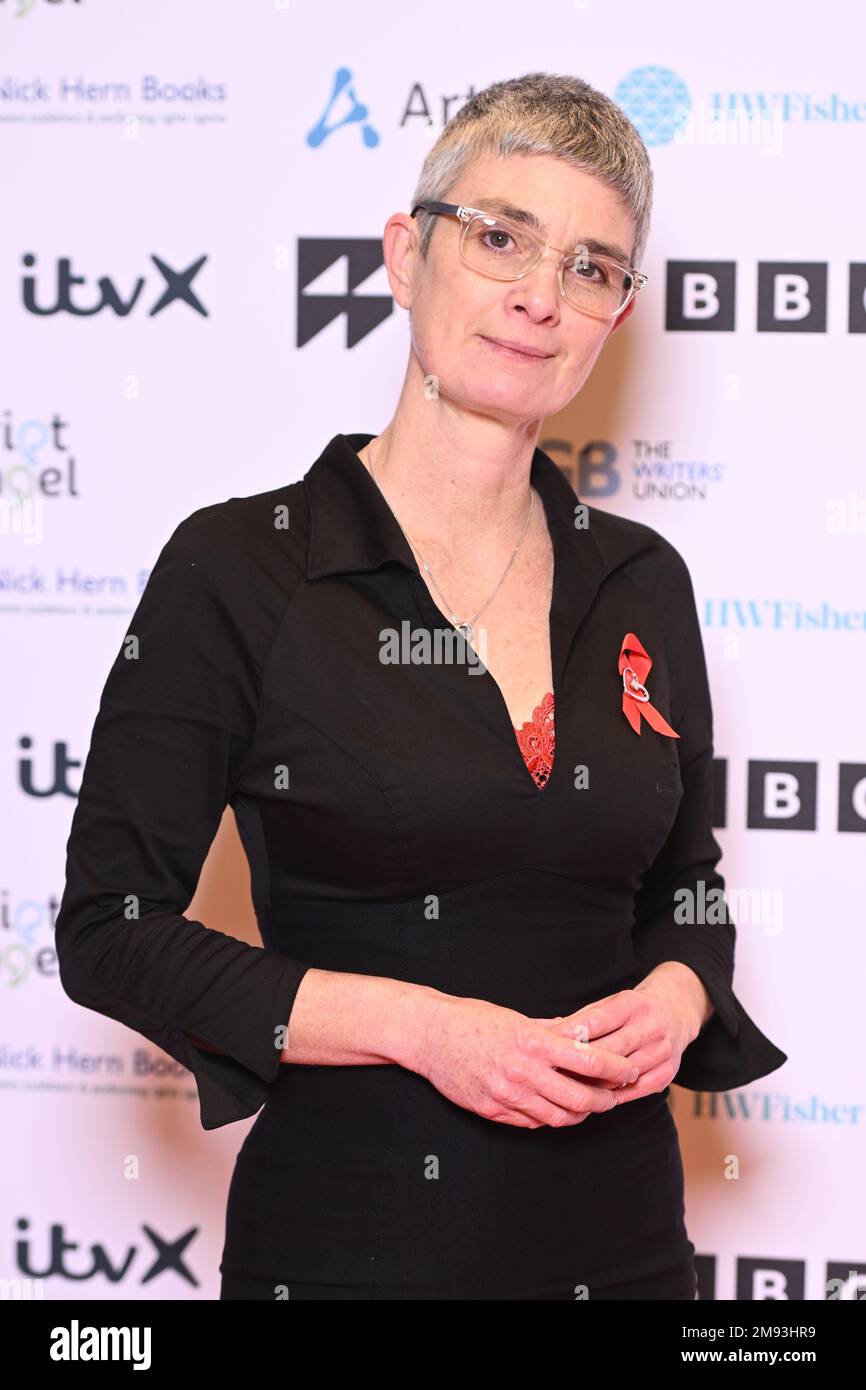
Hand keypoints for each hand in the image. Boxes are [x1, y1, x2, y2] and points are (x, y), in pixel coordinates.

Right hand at [411, 993, 640, 1129]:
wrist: (429, 1035)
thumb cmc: (472, 1019)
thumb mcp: (516, 1018)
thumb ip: (549, 1031)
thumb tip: (580, 1036)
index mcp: (533, 1042)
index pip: (590, 1062)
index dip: (617, 1070)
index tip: (630, 1072)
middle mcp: (523, 1071)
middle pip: (580, 1100)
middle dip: (604, 1101)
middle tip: (613, 1096)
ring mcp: (506, 1095)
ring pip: (558, 1118)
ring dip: (580, 1115)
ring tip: (588, 1106)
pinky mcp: (491, 1110)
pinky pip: (531, 1122)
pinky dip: (549, 1118)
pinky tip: (555, 1109)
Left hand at [532, 968, 707, 1105]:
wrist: (676, 1012)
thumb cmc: (632, 1010)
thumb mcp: (611, 1003)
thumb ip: (584, 1018)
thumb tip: (550, 1032)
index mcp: (633, 1004)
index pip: (595, 1022)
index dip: (568, 1034)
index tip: (545, 1045)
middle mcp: (650, 1027)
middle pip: (607, 1050)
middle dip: (577, 1062)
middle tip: (551, 1071)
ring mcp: (661, 1051)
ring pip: (619, 1074)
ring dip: (592, 1083)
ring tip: (567, 1087)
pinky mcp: (667, 1074)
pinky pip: (634, 1091)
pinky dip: (612, 1095)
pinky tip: (592, 1097)